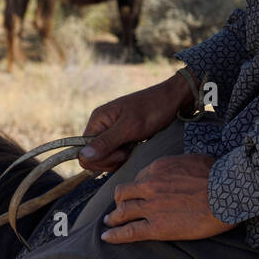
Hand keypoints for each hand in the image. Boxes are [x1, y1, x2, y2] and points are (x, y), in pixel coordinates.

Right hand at [79, 71, 195, 171]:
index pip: (83, 153)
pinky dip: (126, 155)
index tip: (121, 153)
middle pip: (93, 158)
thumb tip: (82, 156)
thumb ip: (106, 142)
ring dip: (120, 158)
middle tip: (130, 150)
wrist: (175, 99)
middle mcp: (101, 126)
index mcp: (98, 120)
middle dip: (111, 160)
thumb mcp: (131, 126)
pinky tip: (137, 146)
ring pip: (106, 158)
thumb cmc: (154, 108)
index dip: (101, 159)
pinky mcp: (122, 136)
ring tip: (135, 146)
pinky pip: (116, 154)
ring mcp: (112, 131)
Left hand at [101, 153, 230, 243]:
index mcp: (158, 168)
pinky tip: (107, 237)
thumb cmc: (217, 175)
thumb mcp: (194, 159)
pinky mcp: (156, 227)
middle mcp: (150, 186)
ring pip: (122, 212)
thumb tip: (179, 170)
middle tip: (119, 207)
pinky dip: (115, 235)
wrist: (225, 193)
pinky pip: (129, 232)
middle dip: (120, 200)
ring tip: (109, 222)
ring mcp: (151, 207)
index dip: (137, 186)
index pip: (139, 177)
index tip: (137, 192)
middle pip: (123, 193)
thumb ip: (178, 165)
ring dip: (113, 218)